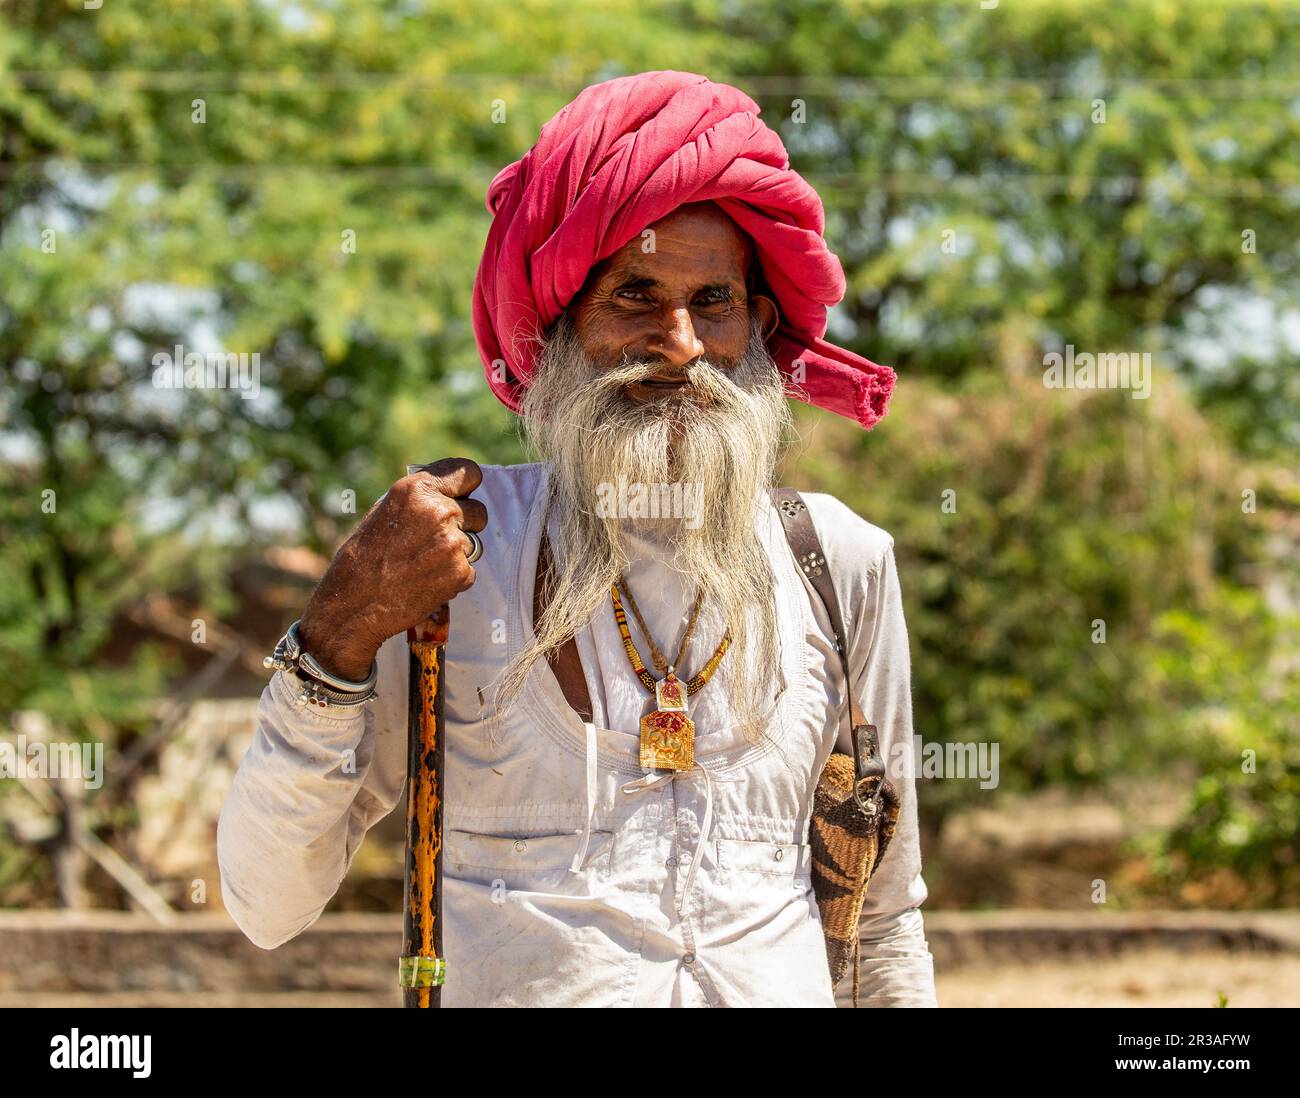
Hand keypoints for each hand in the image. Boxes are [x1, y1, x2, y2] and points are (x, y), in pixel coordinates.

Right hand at [296, 458, 487, 679]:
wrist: (355, 602)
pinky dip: (453, 577)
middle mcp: (439, 512)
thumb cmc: (365, 555)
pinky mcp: (460, 573)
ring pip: (474, 543)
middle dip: (463, 524)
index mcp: (417, 490)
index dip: (466, 486)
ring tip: (424, 564)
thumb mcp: (385, 510)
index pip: (468, 473)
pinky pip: (469, 570)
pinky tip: (426, 581)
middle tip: (433, 541)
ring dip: (456, 553)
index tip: (462, 495)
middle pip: (478, 511)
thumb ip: (421, 498)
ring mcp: (452, 543)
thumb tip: (451, 492)